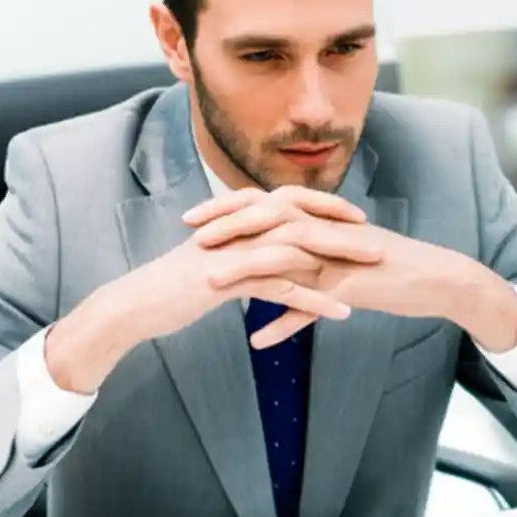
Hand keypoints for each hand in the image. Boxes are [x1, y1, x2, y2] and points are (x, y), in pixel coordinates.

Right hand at [44, 189, 379, 394]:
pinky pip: (283, 289)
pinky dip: (316, 300)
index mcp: (238, 219)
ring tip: (374, 274)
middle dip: (344, 231)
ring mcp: (236, 253)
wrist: (136, 303)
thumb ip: (239, 250)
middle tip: (380, 241)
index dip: (326, 208)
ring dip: (341, 262)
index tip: (357, 218)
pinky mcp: (231, 281)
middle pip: (303, 221)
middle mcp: (241, 229)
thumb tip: (262, 252)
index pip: (290, 204)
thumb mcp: (212, 260)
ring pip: (300, 252)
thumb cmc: (172, 287)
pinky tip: (342, 313)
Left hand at [193, 203, 516, 351]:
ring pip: (285, 257)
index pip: (266, 203)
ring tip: (210, 283)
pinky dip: (285, 322)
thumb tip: (271, 277)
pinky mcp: (353, 286)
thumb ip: (307, 262)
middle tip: (192, 237)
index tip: (193, 217)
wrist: (435, 278)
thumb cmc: (388, 268)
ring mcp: (339, 258)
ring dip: (245, 268)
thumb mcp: (342, 259)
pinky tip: (258, 340)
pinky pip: (313, 305)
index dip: (227, 207)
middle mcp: (326, 231)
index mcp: (321, 219)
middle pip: (269, 219)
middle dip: (227, 225)